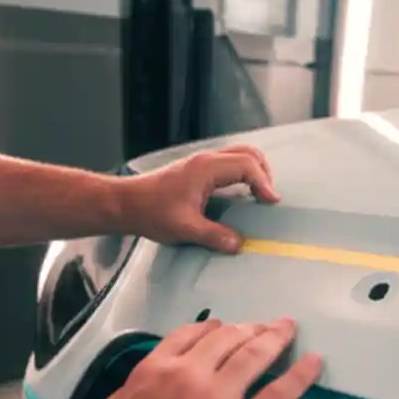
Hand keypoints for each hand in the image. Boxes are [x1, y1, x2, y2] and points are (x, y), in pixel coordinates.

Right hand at [78, 318, 322, 398]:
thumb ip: (134, 398)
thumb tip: (144, 394)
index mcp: (154, 373)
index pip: (188, 337)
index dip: (210, 329)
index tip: (223, 328)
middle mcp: (190, 376)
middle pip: (226, 340)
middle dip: (246, 330)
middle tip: (262, 328)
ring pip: (254, 356)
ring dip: (273, 338)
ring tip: (287, 330)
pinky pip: (280, 392)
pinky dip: (301, 374)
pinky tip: (314, 362)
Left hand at [118, 144, 279, 251]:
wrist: (127, 203)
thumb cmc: (151, 211)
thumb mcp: (185, 228)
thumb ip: (214, 236)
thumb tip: (238, 244)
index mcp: (206, 168)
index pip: (246, 166)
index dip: (264, 183)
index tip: (271, 202)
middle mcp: (206, 160)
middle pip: (247, 153)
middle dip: (263, 172)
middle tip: (268, 196)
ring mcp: (201, 163)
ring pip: (238, 155)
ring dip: (254, 171)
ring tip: (259, 194)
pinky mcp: (197, 170)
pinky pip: (228, 163)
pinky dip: (242, 173)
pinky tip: (241, 193)